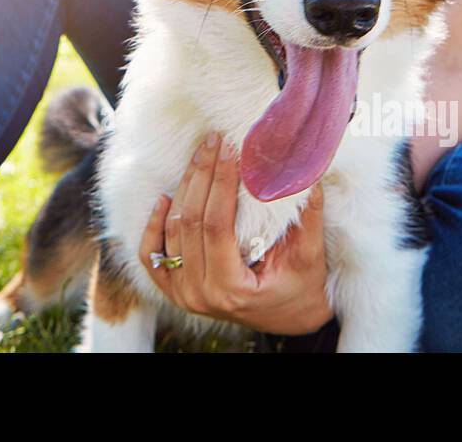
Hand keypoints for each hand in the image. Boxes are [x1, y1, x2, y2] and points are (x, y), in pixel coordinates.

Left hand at [137, 131, 333, 336]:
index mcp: (232, 288)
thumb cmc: (302, 289)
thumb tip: (307, 174)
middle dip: (202, 175)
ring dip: (184, 189)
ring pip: (172, 231)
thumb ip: (308, 218)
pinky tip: (164, 197)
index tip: (229, 150)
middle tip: (213, 142)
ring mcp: (183, 294)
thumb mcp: (310, 257)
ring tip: (199, 157)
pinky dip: (154, 225)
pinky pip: (152, 255)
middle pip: (190, 222)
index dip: (220, 183)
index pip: (217, 225)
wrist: (289, 319)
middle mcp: (200, 294)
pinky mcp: (175, 289)